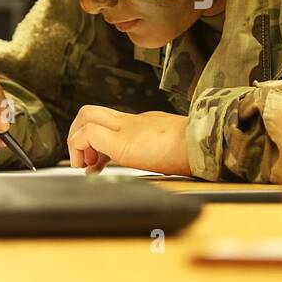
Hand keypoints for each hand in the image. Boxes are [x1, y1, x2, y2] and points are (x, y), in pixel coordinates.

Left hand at [66, 106, 190, 175]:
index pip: (108, 124)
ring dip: (77, 141)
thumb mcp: (174, 148)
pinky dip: (80, 149)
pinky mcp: (122, 141)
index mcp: (143, 124)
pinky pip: (88, 134)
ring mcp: (126, 128)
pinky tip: (90, 169)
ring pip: (85, 116)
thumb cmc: (197, 150)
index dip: (94, 143)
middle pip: (90, 112)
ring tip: (84, 166)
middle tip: (84, 162)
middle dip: (77, 134)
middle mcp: (131, 122)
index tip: (95, 165)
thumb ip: (162, 151)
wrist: (205, 144)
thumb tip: (167, 164)